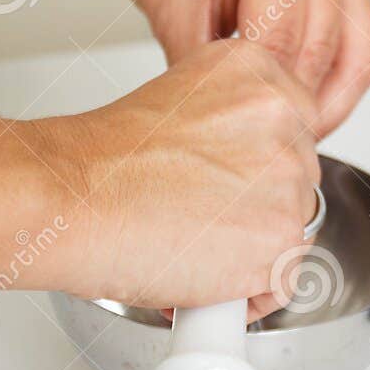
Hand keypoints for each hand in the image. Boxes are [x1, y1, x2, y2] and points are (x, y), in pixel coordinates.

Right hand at [0, 40, 319, 318]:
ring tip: (192, 245)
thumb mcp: (182, 97)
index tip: (226, 181)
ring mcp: (287, 183)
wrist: (71, 199)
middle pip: (298, 181)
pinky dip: (246, 295)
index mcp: (261, 74)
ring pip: (293, 231)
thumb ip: (233, 117)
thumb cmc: (103, 159)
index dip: (257, 166)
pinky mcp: (279, 241)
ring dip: (250, 250)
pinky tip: (204, 278)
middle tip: (198, 215)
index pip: (296, 130)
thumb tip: (252, 156)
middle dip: (255, 208)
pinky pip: (283, 281)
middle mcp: (285, 122)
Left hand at [78, 0, 369, 135]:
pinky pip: (359, 43)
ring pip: (355, 55)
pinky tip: (306, 102)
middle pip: (321, 53)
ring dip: (323, 100)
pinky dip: (335, 79)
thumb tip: (236, 132)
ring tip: (287, 129)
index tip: (245, 135)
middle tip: (264, 142)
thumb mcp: (173, 13)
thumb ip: (211, 73)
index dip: (263, 98)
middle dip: (292, 104)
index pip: (284, 44)